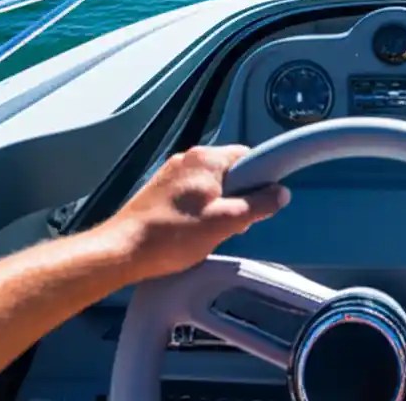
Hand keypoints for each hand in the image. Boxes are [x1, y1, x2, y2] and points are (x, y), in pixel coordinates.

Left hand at [99, 145, 289, 283]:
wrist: (124, 249)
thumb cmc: (175, 235)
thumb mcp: (225, 222)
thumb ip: (258, 205)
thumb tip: (281, 192)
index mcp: (206, 159)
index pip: (248, 156)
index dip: (261, 179)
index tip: (260, 203)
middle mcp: (188, 158)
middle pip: (230, 170)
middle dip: (239, 195)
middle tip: (235, 223)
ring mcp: (171, 172)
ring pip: (211, 183)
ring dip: (219, 204)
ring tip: (212, 230)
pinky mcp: (160, 188)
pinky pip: (193, 191)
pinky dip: (201, 207)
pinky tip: (194, 230)